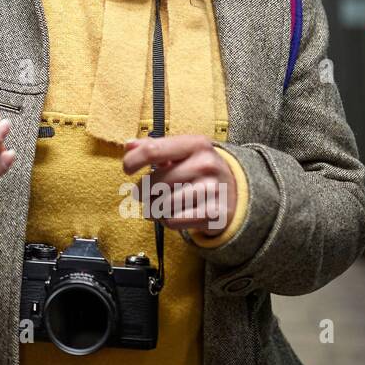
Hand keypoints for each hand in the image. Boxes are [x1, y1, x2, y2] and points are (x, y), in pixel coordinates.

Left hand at [121, 134, 236, 234]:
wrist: (236, 191)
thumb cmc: (199, 168)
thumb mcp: (183, 151)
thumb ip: (154, 146)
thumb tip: (129, 146)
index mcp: (196, 144)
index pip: (153, 150)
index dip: (132, 161)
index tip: (127, 169)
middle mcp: (205, 165)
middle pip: (153, 182)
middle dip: (142, 191)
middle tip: (145, 192)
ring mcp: (211, 190)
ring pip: (161, 205)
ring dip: (153, 208)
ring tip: (160, 203)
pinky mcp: (213, 214)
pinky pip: (172, 221)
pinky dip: (165, 220)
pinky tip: (172, 213)